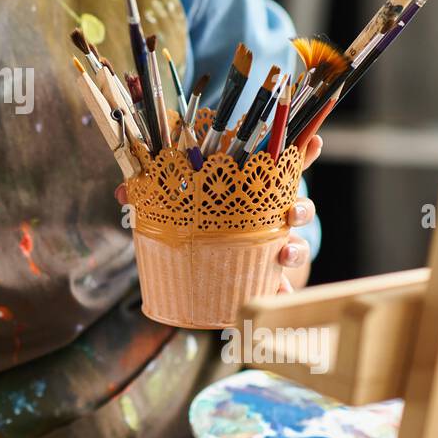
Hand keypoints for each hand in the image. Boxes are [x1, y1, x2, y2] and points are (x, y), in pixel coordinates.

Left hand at [112, 136, 323, 293]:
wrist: (209, 263)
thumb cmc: (201, 220)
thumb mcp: (180, 201)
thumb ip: (155, 192)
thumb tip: (122, 192)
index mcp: (256, 190)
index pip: (285, 166)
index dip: (304, 152)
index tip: (314, 139)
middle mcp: (273, 214)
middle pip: (298, 206)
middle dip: (300, 207)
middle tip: (291, 211)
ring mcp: (276, 245)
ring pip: (297, 244)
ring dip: (295, 249)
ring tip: (283, 256)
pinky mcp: (270, 276)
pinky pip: (283, 284)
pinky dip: (284, 291)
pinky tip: (279, 297)